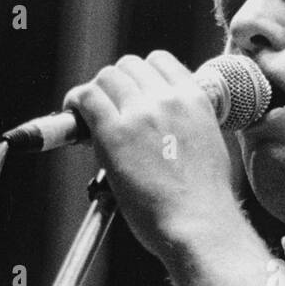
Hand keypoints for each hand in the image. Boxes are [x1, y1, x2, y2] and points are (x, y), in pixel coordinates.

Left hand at [63, 50, 241, 260]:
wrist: (199, 224)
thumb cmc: (204, 199)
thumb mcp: (209, 143)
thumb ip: (187, 121)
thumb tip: (164, 121)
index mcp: (195, 99)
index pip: (159, 61)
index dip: (141, 75)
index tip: (133, 93)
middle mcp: (167, 99)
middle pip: (128, 66)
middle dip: (117, 85)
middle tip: (110, 109)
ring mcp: (140, 113)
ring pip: (106, 78)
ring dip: (97, 94)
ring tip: (91, 116)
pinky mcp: (115, 133)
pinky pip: (86, 98)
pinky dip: (76, 103)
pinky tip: (75, 118)